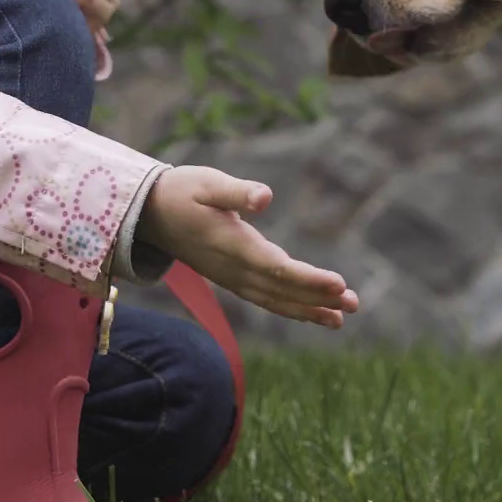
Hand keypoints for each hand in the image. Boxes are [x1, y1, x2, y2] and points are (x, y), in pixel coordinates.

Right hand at [139, 166, 358, 327]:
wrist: (148, 215)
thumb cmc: (181, 192)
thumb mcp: (207, 183)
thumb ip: (235, 191)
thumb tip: (265, 197)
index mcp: (232, 245)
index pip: (276, 268)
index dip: (308, 279)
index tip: (338, 284)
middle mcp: (233, 268)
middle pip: (281, 290)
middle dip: (318, 298)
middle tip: (353, 304)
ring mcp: (231, 278)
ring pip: (274, 300)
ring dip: (308, 309)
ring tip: (340, 318)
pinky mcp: (232, 279)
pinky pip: (265, 299)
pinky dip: (290, 307)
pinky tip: (313, 312)